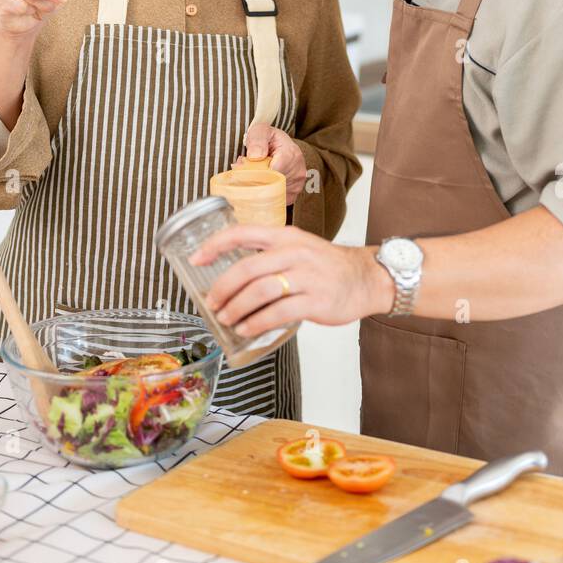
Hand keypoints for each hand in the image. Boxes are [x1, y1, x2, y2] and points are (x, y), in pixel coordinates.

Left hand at [189, 225, 394, 335]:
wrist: (367, 278)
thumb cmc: (327, 266)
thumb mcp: (298, 247)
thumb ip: (269, 255)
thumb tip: (232, 275)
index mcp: (285, 236)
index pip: (243, 232)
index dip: (215, 245)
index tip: (195, 259)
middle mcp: (294, 252)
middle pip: (247, 268)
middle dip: (222, 288)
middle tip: (211, 303)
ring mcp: (307, 276)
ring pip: (260, 291)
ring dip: (236, 308)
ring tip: (226, 319)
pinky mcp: (316, 301)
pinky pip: (278, 313)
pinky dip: (256, 323)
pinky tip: (247, 330)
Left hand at [235, 123, 308, 202]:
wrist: (283, 147)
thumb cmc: (270, 139)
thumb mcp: (261, 131)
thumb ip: (257, 140)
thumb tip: (255, 156)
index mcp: (290, 155)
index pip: (270, 173)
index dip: (253, 172)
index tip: (241, 167)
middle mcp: (298, 172)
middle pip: (270, 185)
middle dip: (252, 179)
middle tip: (242, 170)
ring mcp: (297, 186)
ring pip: (271, 194)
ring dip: (257, 187)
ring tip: (253, 174)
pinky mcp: (292, 196)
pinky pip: (274, 200)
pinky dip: (264, 194)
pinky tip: (261, 182)